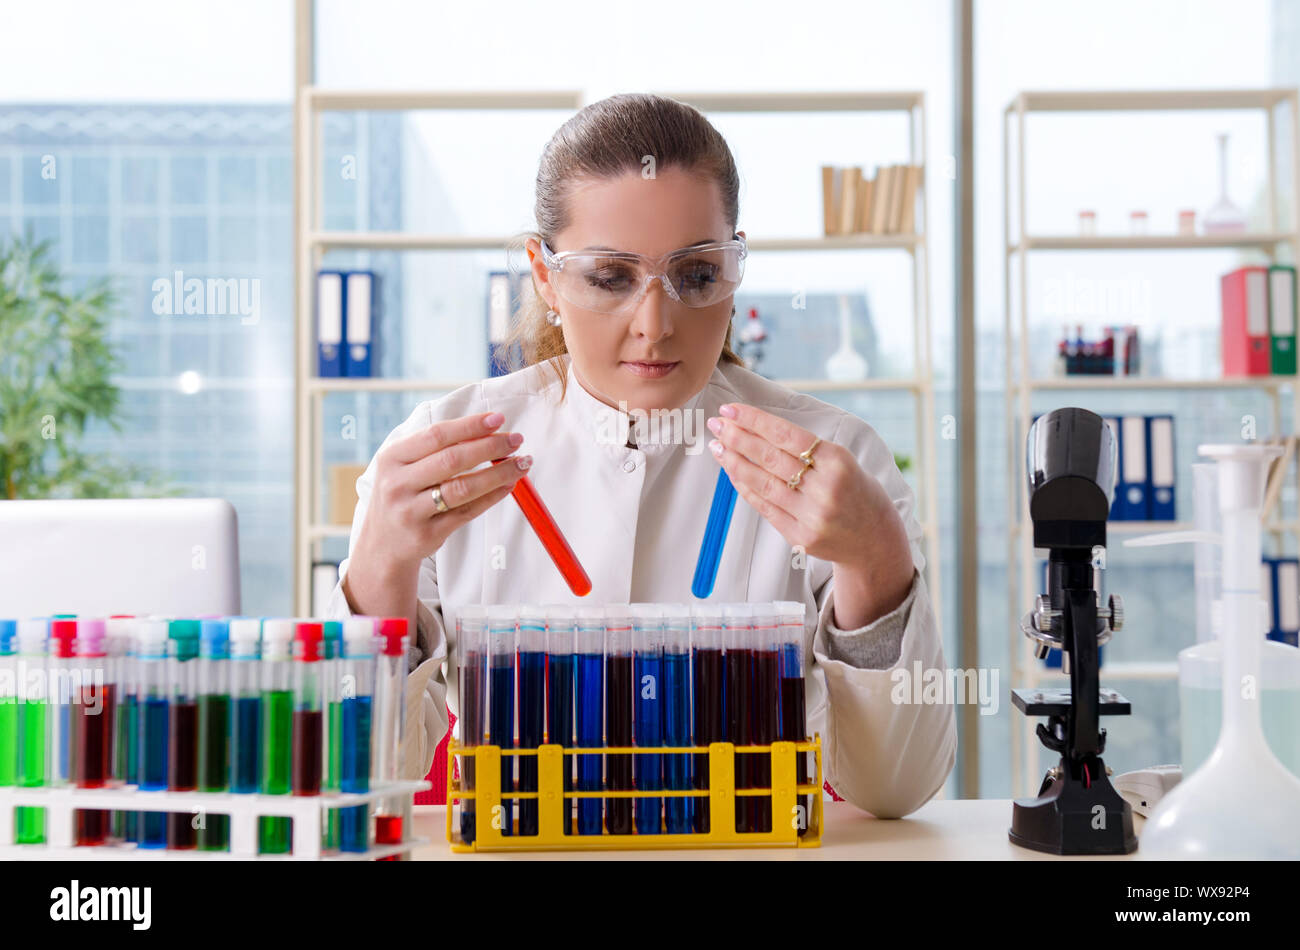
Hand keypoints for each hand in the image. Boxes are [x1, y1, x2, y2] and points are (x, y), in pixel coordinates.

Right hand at [344, 411, 530, 617]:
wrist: (382, 545)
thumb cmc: (402, 495)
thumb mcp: (403, 466)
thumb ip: (435, 447)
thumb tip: (486, 428)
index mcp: (392, 458)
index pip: (437, 435)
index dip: (470, 426)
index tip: (498, 419)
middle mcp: (398, 484)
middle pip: (452, 460)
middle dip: (490, 447)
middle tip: (516, 440)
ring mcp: (411, 511)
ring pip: (463, 488)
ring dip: (498, 473)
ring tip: (521, 463)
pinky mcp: (428, 534)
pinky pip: (468, 512)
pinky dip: (492, 497)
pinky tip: (508, 485)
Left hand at [706, 402, 912, 626]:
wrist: (875, 539)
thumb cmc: (856, 491)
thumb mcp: (843, 461)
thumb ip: (807, 449)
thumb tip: (757, 428)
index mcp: (838, 461)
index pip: (787, 435)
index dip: (754, 421)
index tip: (731, 410)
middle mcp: (825, 487)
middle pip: (770, 457)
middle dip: (737, 438)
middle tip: (716, 424)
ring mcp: (812, 515)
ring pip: (763, 483)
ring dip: (735, 462)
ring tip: (718, 447)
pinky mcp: (801, 536)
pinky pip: (765, 507)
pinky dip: (745, 488)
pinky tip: (732, 472)